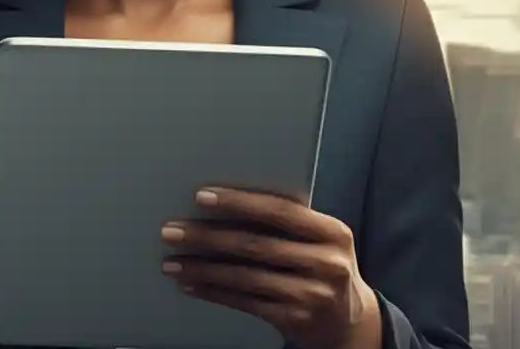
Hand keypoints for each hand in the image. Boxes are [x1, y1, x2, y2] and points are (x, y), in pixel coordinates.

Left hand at [161, 187, 382, 348]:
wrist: (348, 323)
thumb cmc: (320, 265)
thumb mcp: (319, 240)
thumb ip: (286, 222)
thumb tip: (222, 203)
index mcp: (332, 232)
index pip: (280, 210)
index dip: (239, 202)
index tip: (201, 196)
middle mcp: (326, 263)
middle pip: (255, 245)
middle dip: (207, 237)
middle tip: (171, 231)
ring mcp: (312, 294)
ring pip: (245, 277)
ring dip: (202, 269)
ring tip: (172, 262)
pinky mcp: (296, 319)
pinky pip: (245, 302)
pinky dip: (213, 292)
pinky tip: (191, 285)